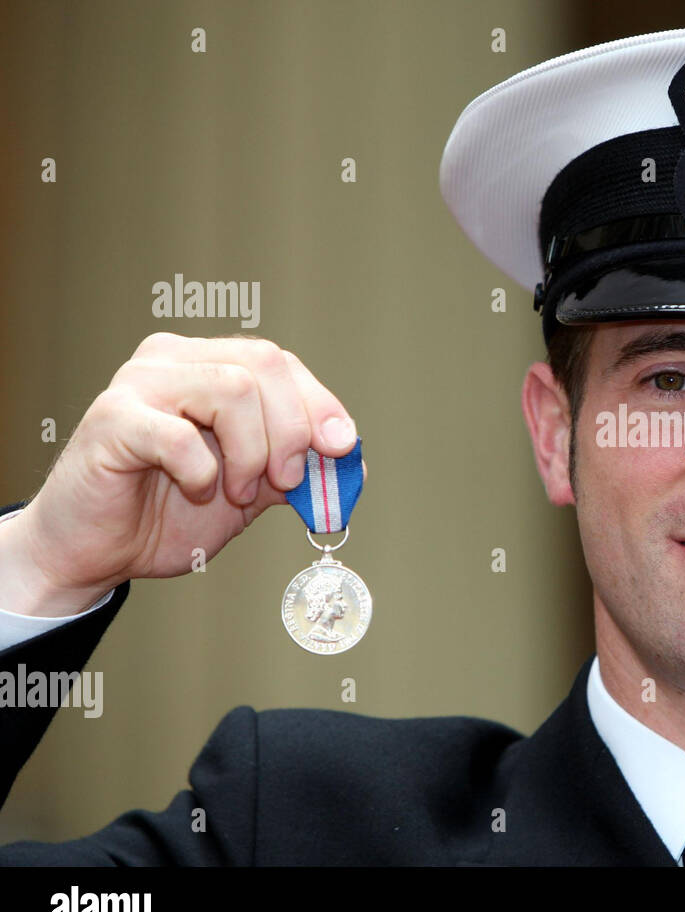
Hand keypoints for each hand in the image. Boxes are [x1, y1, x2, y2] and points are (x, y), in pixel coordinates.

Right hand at [0, 332, 365, 614]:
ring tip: (235, 492)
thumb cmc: (171, 512)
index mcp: (208, 365)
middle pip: (264, 365)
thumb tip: (355, 459)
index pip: (280, 362)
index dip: (319, 404)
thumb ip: (298, 467)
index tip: (341, 448)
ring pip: (232, 388)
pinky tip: (198, 490)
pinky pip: (180, 434)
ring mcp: (139, 383)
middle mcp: (174, 360)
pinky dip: (203, 471)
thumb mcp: (253, 489)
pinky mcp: (111, 419)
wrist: (101, 551)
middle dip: (291, 430)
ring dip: (251, 453)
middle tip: (285, 480)